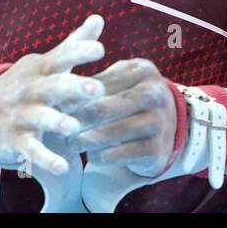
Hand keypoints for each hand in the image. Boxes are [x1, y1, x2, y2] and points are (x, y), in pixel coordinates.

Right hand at [0, 14, 106, 176]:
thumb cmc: (30, 84)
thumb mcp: (48, 63)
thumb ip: (74, 43)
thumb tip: (99, 17)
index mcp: (43, 69)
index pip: (62, 56)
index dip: (79, 52)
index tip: (100, 49)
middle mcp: (32, 89)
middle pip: (53, 86)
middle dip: (73, 86)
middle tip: (96, 88)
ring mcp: (21, 114)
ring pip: (40, 117)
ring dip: (57, 121)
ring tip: (74, 127)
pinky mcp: (15, 139)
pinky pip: (31, 150)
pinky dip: (46, 159)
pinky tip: (63, 166)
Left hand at [61, 58, 177, 176]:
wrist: (169, 125)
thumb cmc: (132, 98)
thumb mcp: (120, 81)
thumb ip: (93, 85)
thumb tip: (59, 98)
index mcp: (142, 71)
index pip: (100, 84)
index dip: (75, 97)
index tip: (57, 107)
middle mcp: (155, 94)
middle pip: (103, 109)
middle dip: (77, 121)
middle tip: (60, 128)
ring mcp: (159, 122)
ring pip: (109, 134)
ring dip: (84, 141)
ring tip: (71, 144)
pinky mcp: (156, 149)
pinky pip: (117, 155)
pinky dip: (100, 157)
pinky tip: (93, 155)